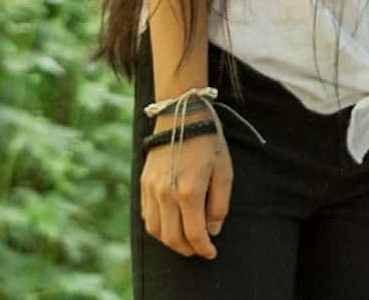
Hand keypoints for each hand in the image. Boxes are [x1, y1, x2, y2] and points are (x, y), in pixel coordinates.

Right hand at [140, 124, 231, 258]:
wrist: (181, 115)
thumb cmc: (208, 142)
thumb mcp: (224, 172)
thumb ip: (219, 205)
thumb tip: (213, 230)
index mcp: (189, 192)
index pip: (194, 234)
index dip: (204, 248)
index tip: (211, 253)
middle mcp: (166, 194)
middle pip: (173, 238)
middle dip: (188, 249)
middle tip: (200, 249)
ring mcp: (151, 190)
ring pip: (156, 231)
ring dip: (171, 241)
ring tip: (186, 240)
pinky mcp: (143, 184)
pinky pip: (147, 217)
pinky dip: (158, 228)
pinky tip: (171, 224)